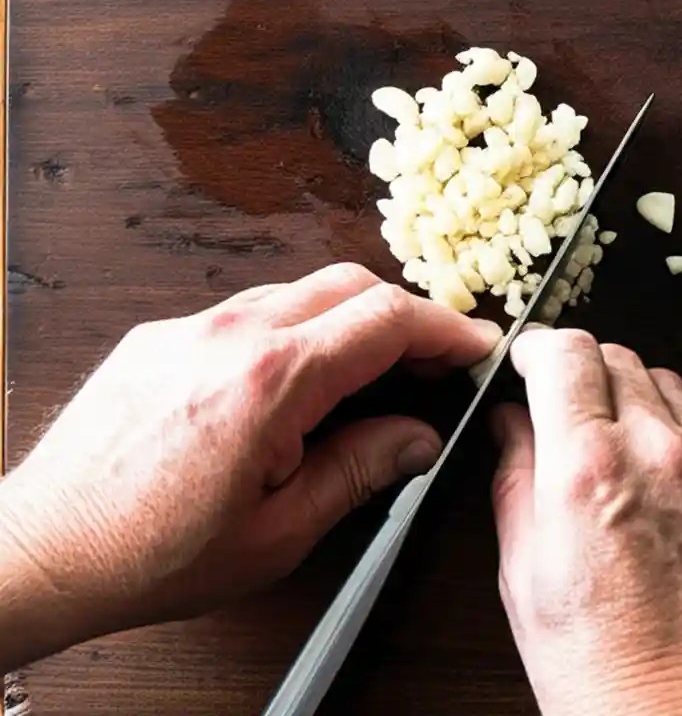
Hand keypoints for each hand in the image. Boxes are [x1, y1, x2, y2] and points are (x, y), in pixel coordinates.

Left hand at [0, 263, 499, 670]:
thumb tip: (418, 439)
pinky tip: (298, 383)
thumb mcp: (281, 530)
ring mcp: (189, 328)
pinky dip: (293, 330)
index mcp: (272, 381)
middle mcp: (230, 334)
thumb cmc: (153, 553)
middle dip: (404, 314)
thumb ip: (362, 470)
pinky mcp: (159, 337)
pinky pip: (247, 311)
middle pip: (349, 283)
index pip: (386, 319)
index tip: (476, 344)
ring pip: (298, 292)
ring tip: (371, 375)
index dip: (445, 327)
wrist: (47, 550)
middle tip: (433, 360)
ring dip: (347, 320)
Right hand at [491, 329, 681, 715]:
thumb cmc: (596, 663)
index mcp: (588, 467)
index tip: (530, 360)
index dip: (540, 346)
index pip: (568, 353)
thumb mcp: (521, 570)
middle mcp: (657, 451)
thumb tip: (511, 422)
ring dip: (630, 393)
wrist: (681, 713)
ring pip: (666, 382)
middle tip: (562, 403)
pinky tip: (654, 477)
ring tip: (609, 439)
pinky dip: (673, 432)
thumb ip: (515, 476)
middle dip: (582, 368)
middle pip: (618, 355)